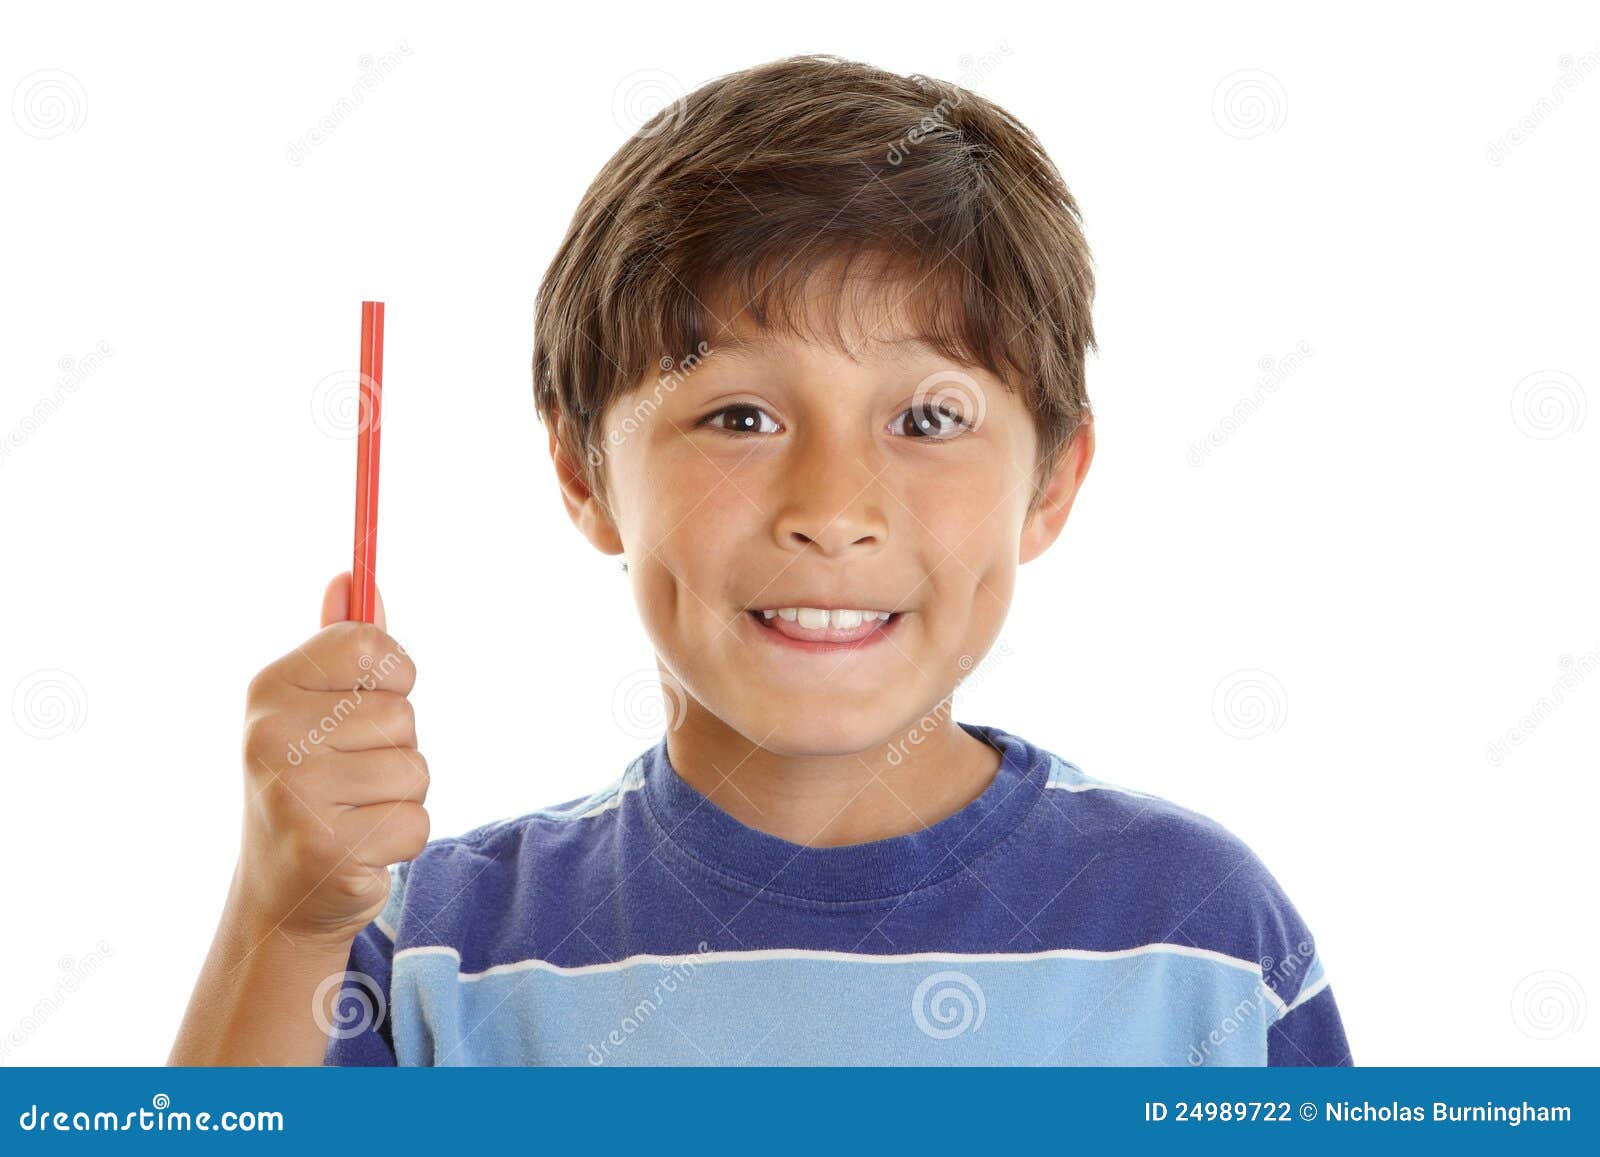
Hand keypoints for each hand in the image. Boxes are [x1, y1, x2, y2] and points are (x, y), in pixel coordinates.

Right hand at [234, 572, 428, 945]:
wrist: (282, 894)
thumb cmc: (313, 784)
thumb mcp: (316, 709)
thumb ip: (341, 647)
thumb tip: (354, 575)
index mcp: (270, 688)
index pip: (372, 645)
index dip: (391, 677)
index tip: (365, 704)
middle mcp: (270, 735)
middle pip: (402, 714)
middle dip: (396, 747)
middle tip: (350, 776)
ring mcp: (294, 793)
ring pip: (415, 768)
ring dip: (401, 796)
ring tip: (355, 810)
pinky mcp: (326, 848)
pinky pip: (417, 820)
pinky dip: (401, 838)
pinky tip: (359, 846)